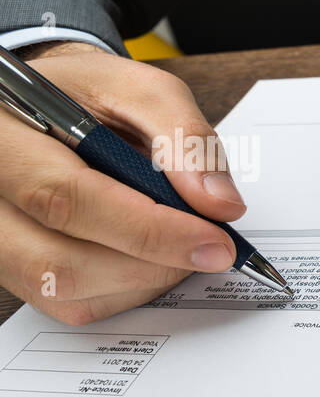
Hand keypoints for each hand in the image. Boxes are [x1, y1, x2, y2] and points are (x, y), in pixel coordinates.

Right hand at [0, 42, 244, 323]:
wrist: (47, 109)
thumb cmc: (88, 97)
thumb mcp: (140, 90)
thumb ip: (184, 137)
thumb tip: (220, 204)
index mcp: (4, 140)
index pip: (68, 199)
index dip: (150, 230)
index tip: (217, 242)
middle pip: (62, 262)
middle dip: (154, 262)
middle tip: (210, 248)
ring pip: (67, 292)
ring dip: (145, 278)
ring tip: (178, 242)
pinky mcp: (17, 272)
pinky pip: (73, 305)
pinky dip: (128, 289)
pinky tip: (148, 256)